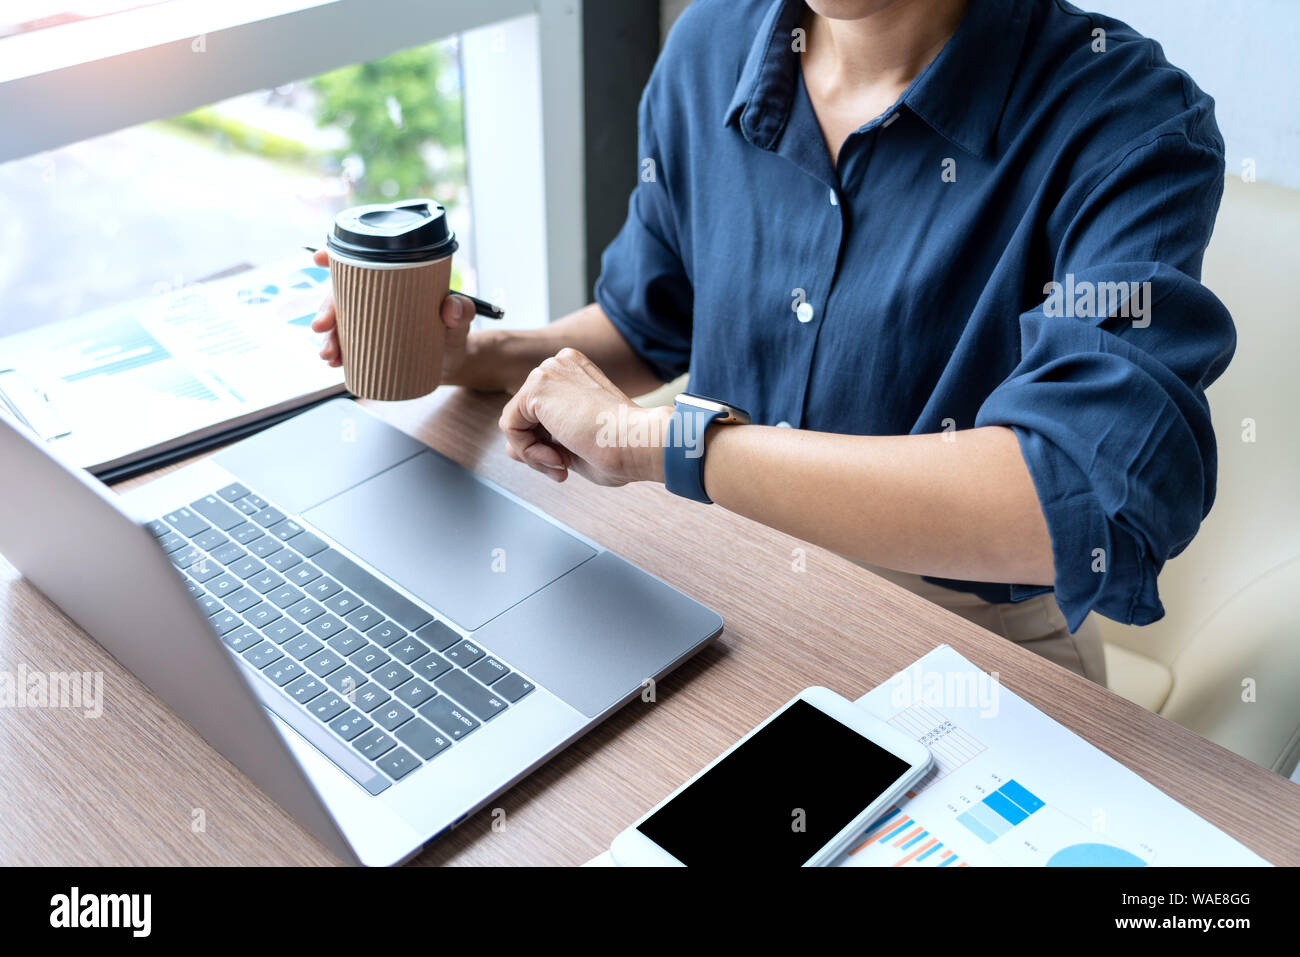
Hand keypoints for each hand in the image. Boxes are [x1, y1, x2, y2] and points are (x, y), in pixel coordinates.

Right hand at [308, 249, 475, 379]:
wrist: (453, 362)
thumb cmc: (454, 332)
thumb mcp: (461, 319)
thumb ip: (462, 310)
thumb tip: (451, 308)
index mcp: (393, 281)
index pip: (362, 263)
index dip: (335, 257)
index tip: (318, 258)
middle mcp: (376, 298)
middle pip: (341, 296)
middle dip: (325, 309)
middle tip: (322, 326)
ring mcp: (370, 322)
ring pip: (339, 324)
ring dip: (327, 337)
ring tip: (329, 355)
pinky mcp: (370, 344)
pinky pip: (346, 346)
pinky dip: (337, 354)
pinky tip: (334, 363)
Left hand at [499, 348, 670, 485]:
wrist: (640, 442)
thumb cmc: (622, 448)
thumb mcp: (574, 446)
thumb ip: (544, 443)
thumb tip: (511, 448)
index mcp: (574, 373)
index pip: (539, 413)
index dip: (547, 446)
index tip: (570, 464)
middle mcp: (560, 365)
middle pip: (523, 416)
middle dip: (538, 450)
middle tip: (564, 469)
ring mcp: (548, 372)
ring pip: (514, 423)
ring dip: (534, 454)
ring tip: (562, 464)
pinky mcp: (537, 387)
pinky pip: (510, 427)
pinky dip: (528, 452)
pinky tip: (557, 457)